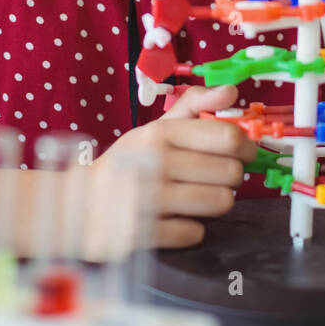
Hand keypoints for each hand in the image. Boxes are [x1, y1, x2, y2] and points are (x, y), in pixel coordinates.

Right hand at [81, 85, 255, 258]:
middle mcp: (154, 162)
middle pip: (231, 173)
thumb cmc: (128, 163)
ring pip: (219, 203)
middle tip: (215, 178)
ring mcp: (146, 199)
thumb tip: (232, 92)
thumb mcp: (155, 128)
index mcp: (160, 133)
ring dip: (214, 203)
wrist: (79, 204)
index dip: (246, 146)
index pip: (228, 137)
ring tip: (197, 197)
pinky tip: (174, 218)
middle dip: (230, 178)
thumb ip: (195, 105)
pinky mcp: (142, 233)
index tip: (244, 152)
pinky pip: (194, 233)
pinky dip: (190, 229)